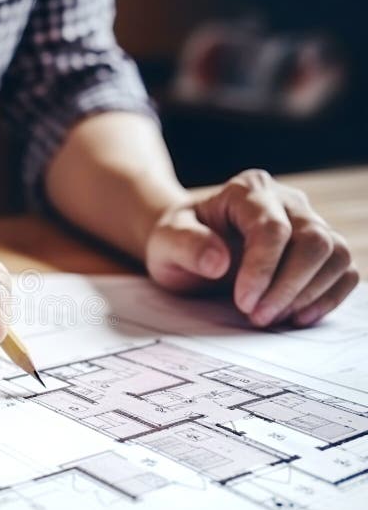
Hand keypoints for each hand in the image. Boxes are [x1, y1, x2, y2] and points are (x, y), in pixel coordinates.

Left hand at [145, 169, 358, 326]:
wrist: (186, 244)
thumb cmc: (176, 240)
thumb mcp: (165, 242)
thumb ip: (186, 246)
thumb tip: (218, 262)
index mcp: (247, 192)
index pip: (272, 229)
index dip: (263, 270)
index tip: (243, 303)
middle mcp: (285, 200)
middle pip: (314, 240)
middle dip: (289, 287)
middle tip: (258, 317)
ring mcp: (307, 222)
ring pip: (336, 254)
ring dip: (309, 294)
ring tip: (270, 317)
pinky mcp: (319, 248)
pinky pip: (343, 270)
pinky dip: (327, 297)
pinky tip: (296, 316)